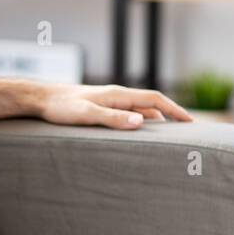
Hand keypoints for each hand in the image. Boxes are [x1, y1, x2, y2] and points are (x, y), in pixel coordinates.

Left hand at [36, 83, 192, 129]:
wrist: (40, 99)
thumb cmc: (61, 107)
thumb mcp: (87, 114)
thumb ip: (113, 118)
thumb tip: (141, 122)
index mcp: (118, 95)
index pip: (155, 99)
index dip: (175, 110)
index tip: (192, 123)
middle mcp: (117, 96)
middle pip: (151, 106)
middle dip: (170, 118)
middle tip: (188, 134)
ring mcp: (110, 102)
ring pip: (139, 112)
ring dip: (155, 123)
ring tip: (169, 139)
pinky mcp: (101, 109)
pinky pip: (127, 116)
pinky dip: (139, 125)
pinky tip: (139, 137)